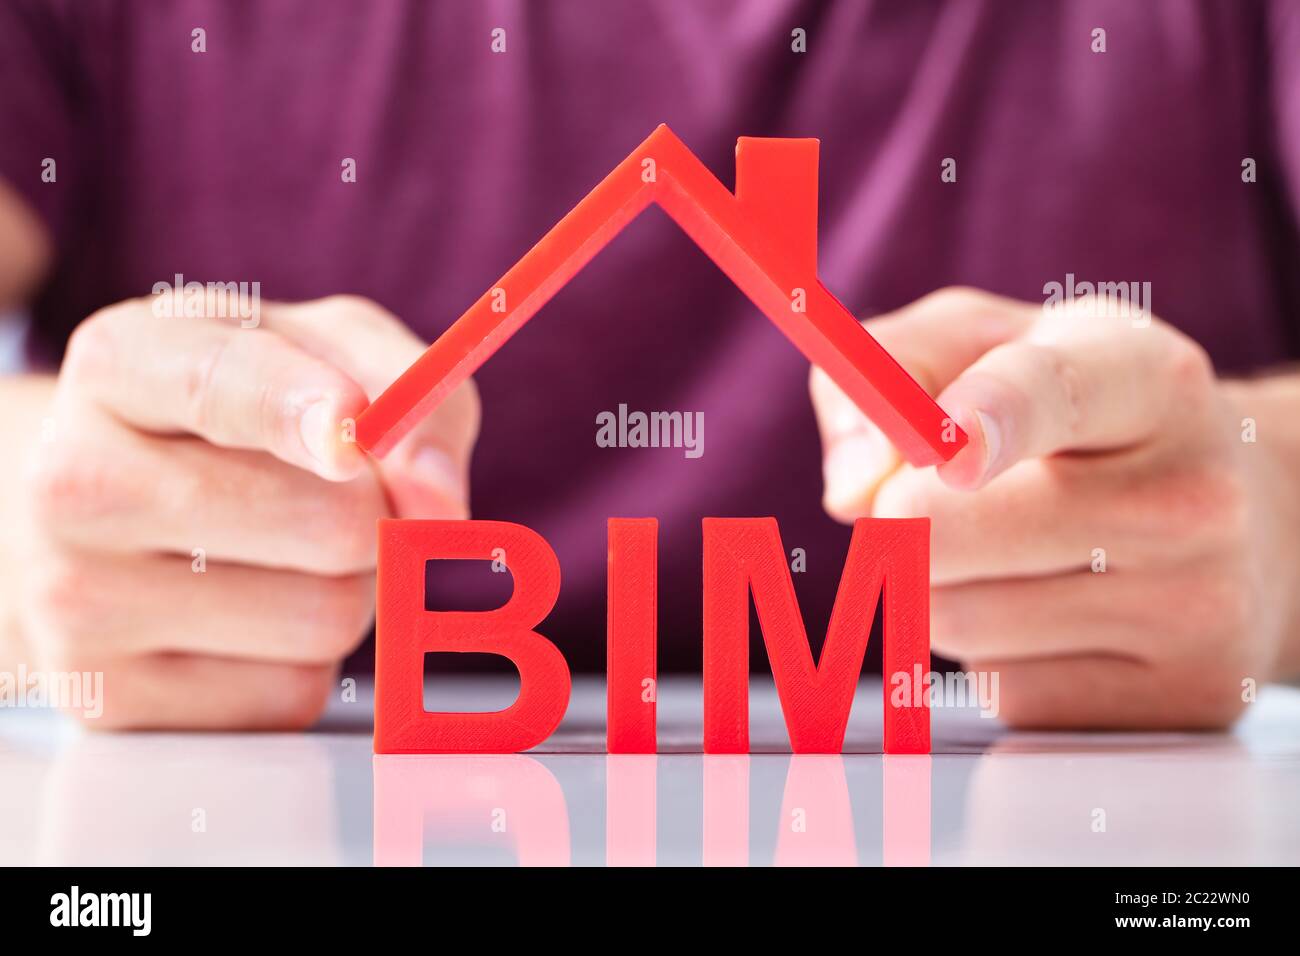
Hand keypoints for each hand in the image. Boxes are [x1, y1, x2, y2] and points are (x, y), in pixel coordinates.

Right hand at [19, 294, 478, 728]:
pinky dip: (306, 661)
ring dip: (349, 590)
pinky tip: (247, 620)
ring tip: (281, 556)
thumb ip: (410, 390)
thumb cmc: (238, 418)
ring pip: (326, 616)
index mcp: (122, 365)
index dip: (300, 409)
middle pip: (328, 522)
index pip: (217, 384)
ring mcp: (78, 602)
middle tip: (338, 499)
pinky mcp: (114, 701)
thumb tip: (441, 499)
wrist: (102, 514)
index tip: (354, 434)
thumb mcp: (325, 356)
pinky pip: (294, 693)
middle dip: (376, 516)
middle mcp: (75, 481)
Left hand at [812, 287, 1298, 728]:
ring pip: (956, 620)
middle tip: (914, 503)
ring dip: (937, 590)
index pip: (1058, 394)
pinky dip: (992, 657)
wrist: (1239, 524)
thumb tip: (852, 489)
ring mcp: (1197, 608)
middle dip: (895, 520)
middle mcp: (1192, 494)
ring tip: (1010, 555)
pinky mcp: (1181, 699)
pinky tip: (1051, 615)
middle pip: (955, 531)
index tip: (945, 441)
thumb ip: (893, 370)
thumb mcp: (991, 345)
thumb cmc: (1077, 423)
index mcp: (1146, 380)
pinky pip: (1002, 691)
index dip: (992, 416)